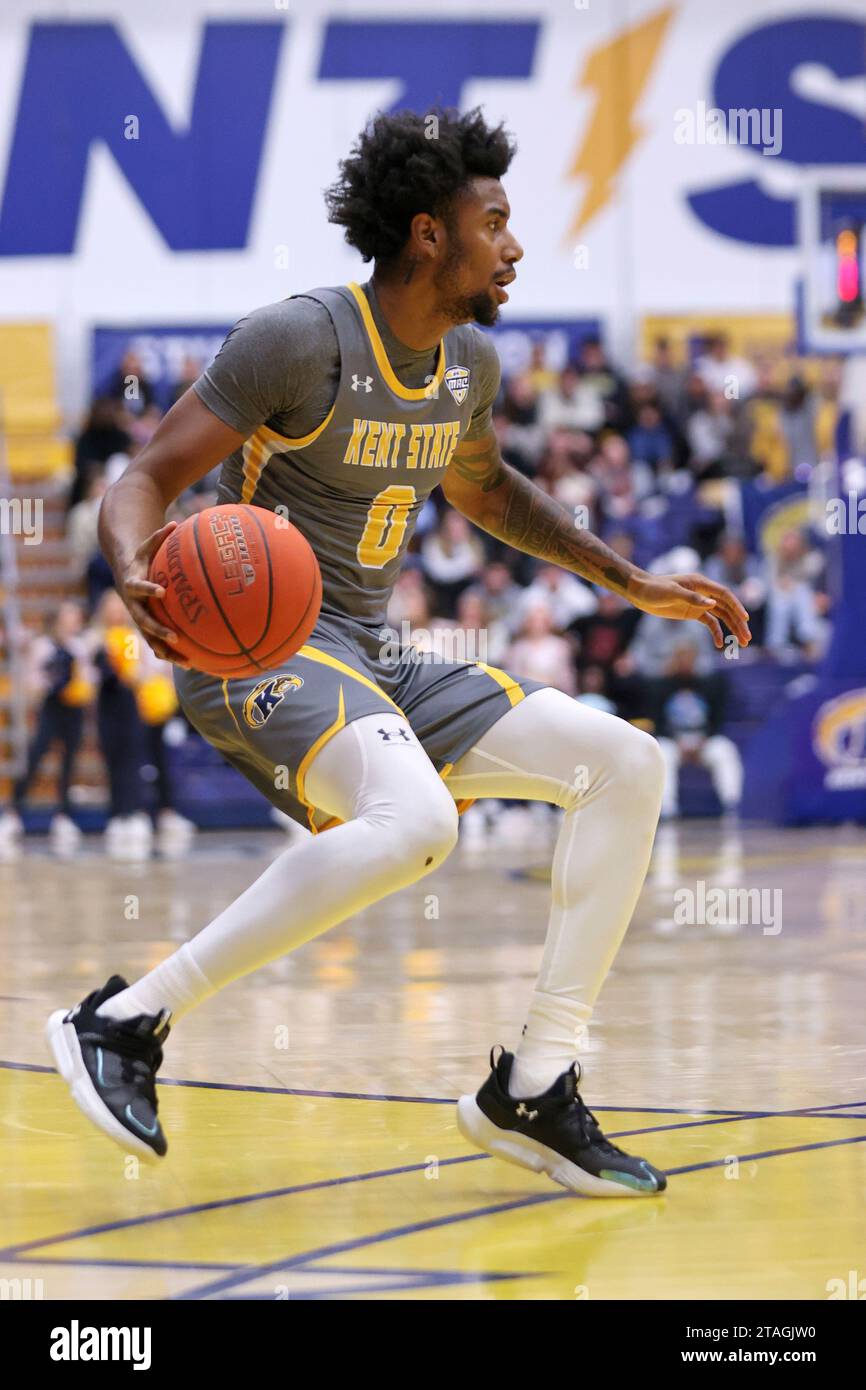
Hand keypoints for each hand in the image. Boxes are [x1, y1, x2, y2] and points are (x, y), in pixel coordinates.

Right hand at [118, 521, 189, 665]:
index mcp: (132, 585)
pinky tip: (191, 664)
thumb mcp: (146, 546)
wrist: (123, 573)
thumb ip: (158, 536)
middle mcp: (133, 605)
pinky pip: (157, 644)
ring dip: (165, 651)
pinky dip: (170, 654)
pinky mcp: (145, 627)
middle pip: (142, 621)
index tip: (161, 592)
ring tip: (186, 662)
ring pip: (149, 639)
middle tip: (174, 637)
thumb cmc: (139, 558)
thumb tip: (176, 522)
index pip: (138, 588)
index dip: (148, 589)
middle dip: (157, 630)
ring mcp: (138, 618)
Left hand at [630, 571, 751, 650]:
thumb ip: (692, 598)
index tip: (745, 619)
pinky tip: (719, 644)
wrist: (641, 593)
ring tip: (742, 642)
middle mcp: (704, 592)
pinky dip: (716, 632)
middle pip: (727, 607)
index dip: (736, 606)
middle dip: (738, 622)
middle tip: (747, 638)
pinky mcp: (693, 612)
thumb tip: (712, 604)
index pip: (724, 594)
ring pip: (721, 616)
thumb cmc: (655, 589)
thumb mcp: (672, 593)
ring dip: (732, 628)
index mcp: (701, 583)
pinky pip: (710, 623)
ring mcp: (699, 603)